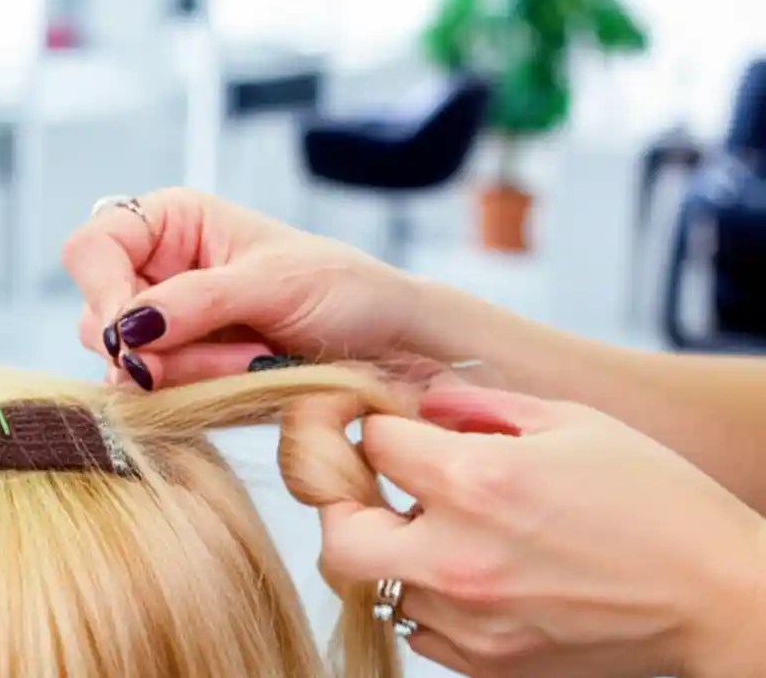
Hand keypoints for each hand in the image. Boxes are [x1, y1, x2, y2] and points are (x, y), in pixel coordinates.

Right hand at [62, 189, 419, 389]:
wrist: (389, 344)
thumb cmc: (342, 288)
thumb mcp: (273, 283)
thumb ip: (197, 301)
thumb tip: (126, 327)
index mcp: (172, 223)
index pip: (91, 249)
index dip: (102, 291)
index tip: (134, 334)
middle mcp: (157, 271)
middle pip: (97, 316)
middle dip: (157, 346)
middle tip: (233, 355)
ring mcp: (166, 328)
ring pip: (122, 365)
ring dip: (184, 375)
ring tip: (254, 362)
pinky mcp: (181, 374)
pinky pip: (153, 396)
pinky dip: (194, 397)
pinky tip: (245, 381)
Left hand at [303, 384, 765, 676]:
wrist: (718, 596)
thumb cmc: (654, 500)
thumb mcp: (570, 421)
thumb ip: (479, 406)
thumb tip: (421, 403)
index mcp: (478, 483)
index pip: (372, 445)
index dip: (376, 428)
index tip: (390, 430)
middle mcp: (461, 557)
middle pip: (336, 537)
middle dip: (342, 506)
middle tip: (374, 489)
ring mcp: (471, 621)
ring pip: (381, 585)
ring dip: (398, 551)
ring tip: (449, 530)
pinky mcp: (488, 664)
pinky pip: (421, 628)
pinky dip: (429, 598)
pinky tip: (472, 573)